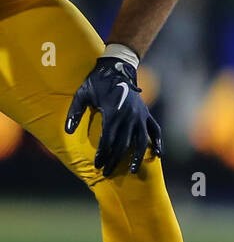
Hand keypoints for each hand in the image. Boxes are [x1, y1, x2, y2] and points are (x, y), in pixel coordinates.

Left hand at [65, 50, 161, 175]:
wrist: (118, 69)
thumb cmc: (97, 83)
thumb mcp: (82, 95)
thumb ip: (75, 113)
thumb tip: (67, 131)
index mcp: (113, 113)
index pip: (108, 140)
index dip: (102, 154)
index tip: (97, 164)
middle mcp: (129, 117)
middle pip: (123, 144)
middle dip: (113, 160)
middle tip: (106, 172)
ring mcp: (140, 116)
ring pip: (141, 141)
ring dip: (136, 157)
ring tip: (131, 170)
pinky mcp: (146, 114)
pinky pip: (155, 131)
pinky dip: (158, 143)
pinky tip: (158, 154)